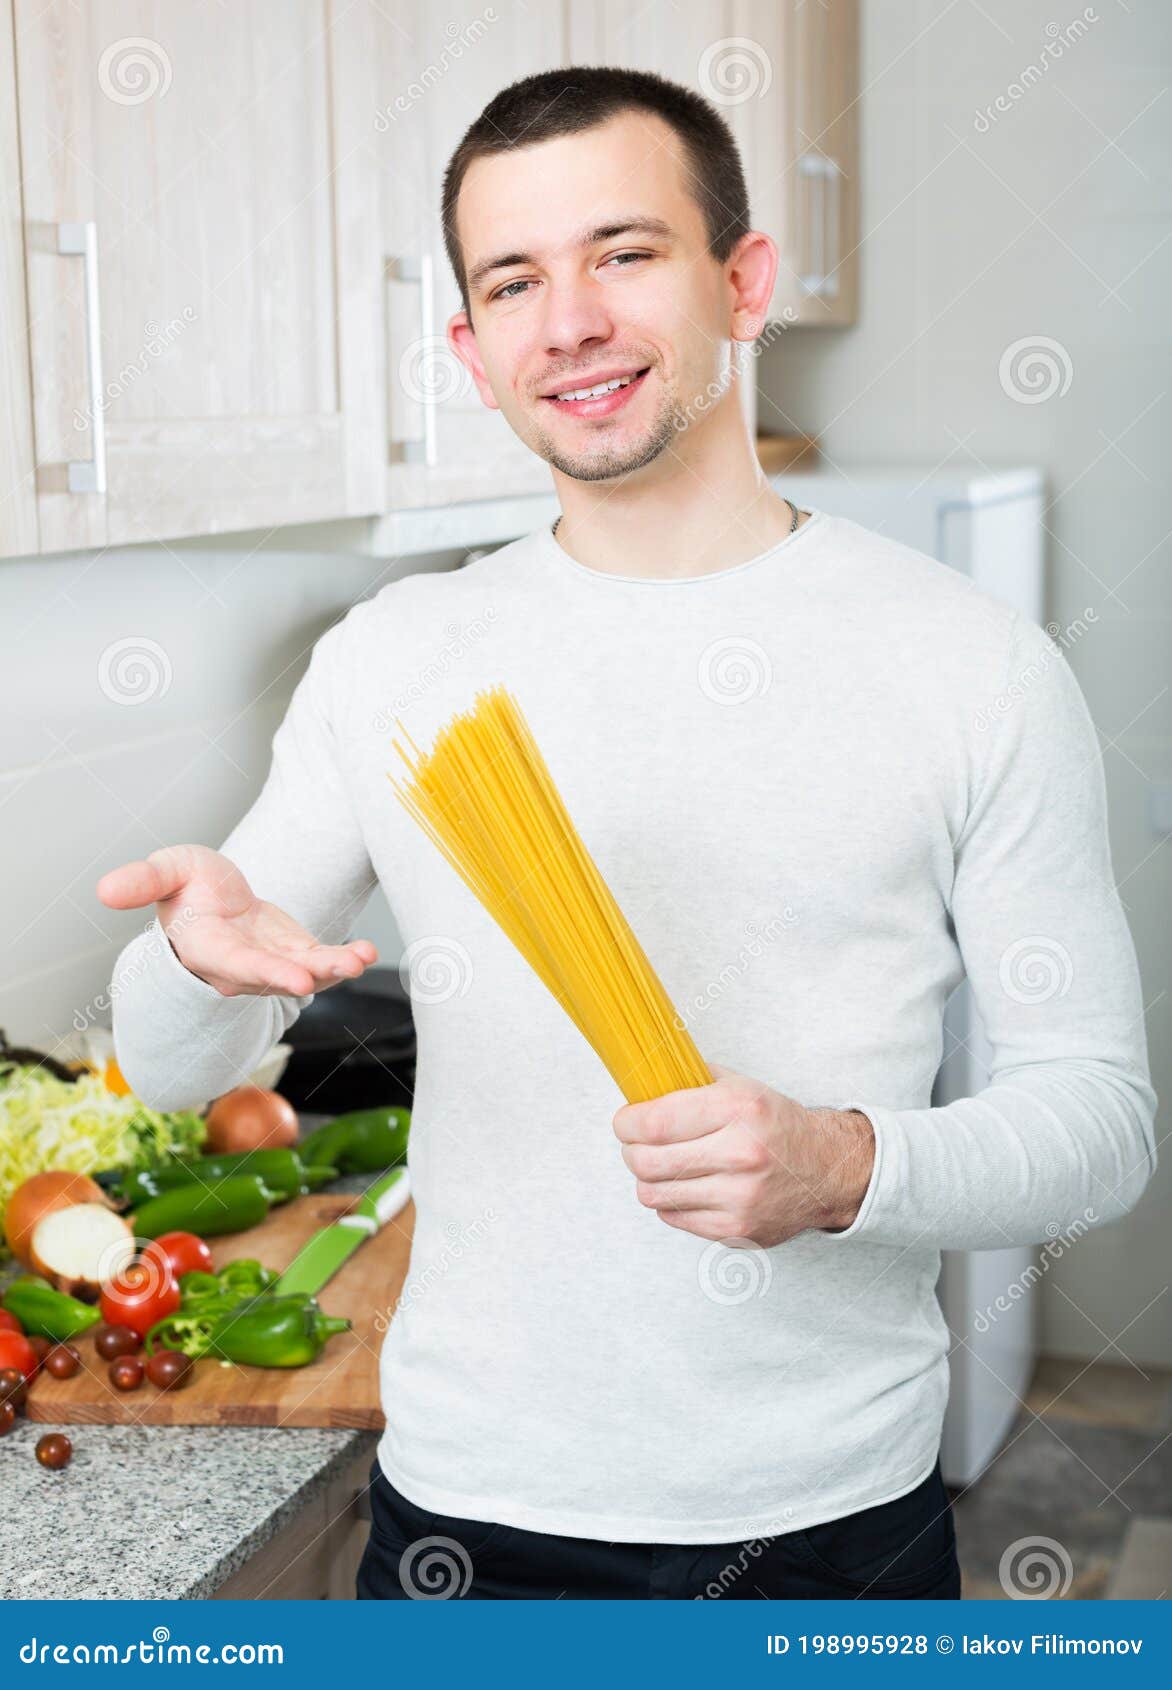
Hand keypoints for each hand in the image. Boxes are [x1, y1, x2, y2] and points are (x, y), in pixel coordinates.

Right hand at [96, 843, 377, 998]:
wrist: (211, 900)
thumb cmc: (187, 890)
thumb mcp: (166, 872)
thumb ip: (142, 881)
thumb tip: (102, 890)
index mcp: (209, 949)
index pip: (238, 965)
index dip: (267, 971)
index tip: (296, 977)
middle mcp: (243, 967)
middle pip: (277, 976)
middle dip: (308, 975)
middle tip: (340, 968)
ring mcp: (273, 965)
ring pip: (306, 974)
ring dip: (335, 968)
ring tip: (361, 957)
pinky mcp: (297, 955)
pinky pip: (322, 962)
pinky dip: (345, 958)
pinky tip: (368, 950)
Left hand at [612, 1064, 874, 1245]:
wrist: (826, 1170)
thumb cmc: (775, 1124)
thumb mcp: (741, 1086)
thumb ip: (689, 1082)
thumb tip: (638, 1082)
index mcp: (740, 1109)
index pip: (656, 1122)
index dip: (627, 1122)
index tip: (625, 1120)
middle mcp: (742, 1154)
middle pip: (647, 1161)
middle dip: (630, 1149)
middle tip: (635, 1142)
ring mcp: (740, 1198)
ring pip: (653, 1194)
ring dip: (647, 1177)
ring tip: (660, 1163)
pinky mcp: (737, 1230)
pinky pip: (673, 1216)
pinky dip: (670, 1200)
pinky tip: (686, 1184)